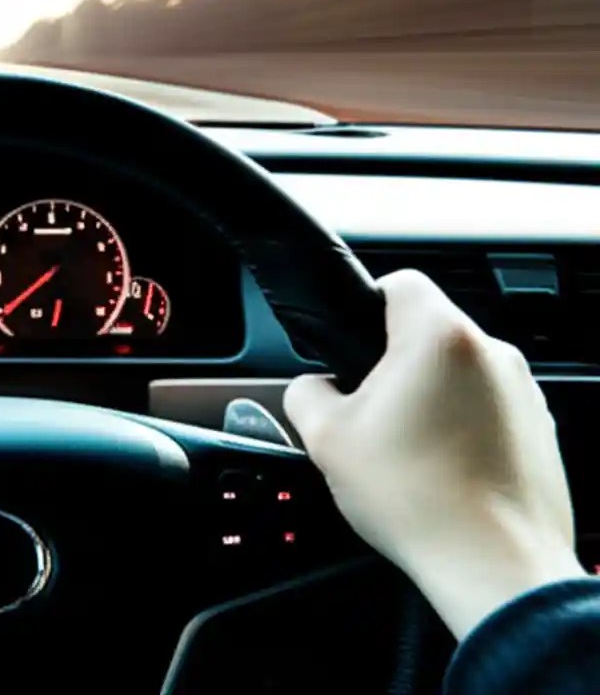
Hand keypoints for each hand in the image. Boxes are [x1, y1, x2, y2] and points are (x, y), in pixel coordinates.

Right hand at [284, 270, 584, 639]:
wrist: (491, 564)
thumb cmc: (415, 498)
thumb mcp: (324, 439)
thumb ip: (305, 393)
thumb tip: (314, 388)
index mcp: (439, 338)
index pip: (400, 282)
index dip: (366, 306)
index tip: (354, 347)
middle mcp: (493, 353)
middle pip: (430, 333)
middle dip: (396, 366)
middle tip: (370, 417)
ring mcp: (526, 393)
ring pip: (460, 374)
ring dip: (431, 399)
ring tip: (407, 454)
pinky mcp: (541, 430)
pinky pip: (489, 411)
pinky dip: (463, 430)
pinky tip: (441, 473)